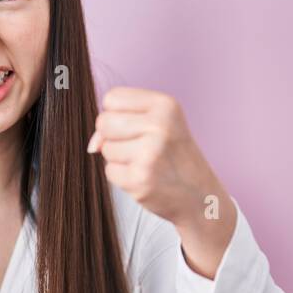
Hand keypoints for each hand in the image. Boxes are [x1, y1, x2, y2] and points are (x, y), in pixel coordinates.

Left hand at [88, 87, 234, 276]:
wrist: (199, 194)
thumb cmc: (173, 155)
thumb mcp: (158, 125)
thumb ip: (120, 122)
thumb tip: (93, 145)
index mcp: (165, 105)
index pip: (112, 98)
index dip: (115, 113)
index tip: (136, 126)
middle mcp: (159, 126)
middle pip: (103, 122)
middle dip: (112, 136)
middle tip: (140, 146)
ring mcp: (149, 153)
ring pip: (105, 148)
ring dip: (119, 159)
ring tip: (146, 162)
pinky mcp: (139, 179)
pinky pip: (110, 171)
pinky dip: (122, 177)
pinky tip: (144, 176)